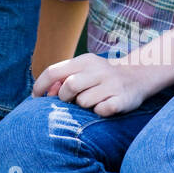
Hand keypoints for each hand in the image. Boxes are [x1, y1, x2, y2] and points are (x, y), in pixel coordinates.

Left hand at [33, 51, 159, 116]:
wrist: (139, 76)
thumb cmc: (101, 77)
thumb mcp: (84, 70)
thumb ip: (63, 78)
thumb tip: (45, 93)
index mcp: (84, 60)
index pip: (54, 71)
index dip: (40, 86)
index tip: (34, 98)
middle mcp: (98, 69)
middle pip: (68, 87)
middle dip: (64, 98)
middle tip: (72, 100)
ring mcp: (111, 84)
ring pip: (83, 102)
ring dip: (84, 106)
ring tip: (94, 100)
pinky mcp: (122, 99)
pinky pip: (101, 110)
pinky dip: (99, 112)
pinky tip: (105, 106)